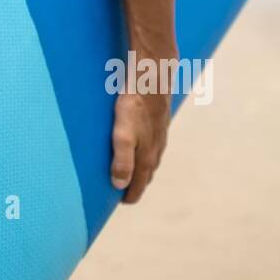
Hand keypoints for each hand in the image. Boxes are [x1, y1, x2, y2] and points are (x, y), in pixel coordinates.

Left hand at [110, 63, 172, 203]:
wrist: (153, 77)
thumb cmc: (134, 104)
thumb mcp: (122, 134)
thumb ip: (122, 160)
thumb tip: (119, 184)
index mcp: (148, 156)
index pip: (139, 184)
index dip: (130, 195)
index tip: (120, 202)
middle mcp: (157, 149)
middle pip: (146, 174)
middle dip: (135, 184)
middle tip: (122, 190)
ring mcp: (160, 135)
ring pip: (151, 159)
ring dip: (141, 168)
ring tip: (130, 171)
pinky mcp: (159, 122)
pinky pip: (153, 144)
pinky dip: (145, 152)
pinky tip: (140, 145)